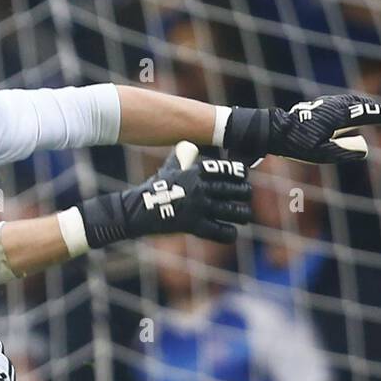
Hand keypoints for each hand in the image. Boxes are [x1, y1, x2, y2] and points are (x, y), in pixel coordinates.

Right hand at [77, 141, 251, 248]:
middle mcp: (200, 188)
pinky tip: (231, 232)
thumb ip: (182, 159)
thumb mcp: (168, 169)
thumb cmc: (154, 189)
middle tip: (245, 197)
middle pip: (235, 190)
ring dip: (242, 214)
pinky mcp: (193, 226)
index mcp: (196, 172)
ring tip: (244, 217)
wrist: (135, 211)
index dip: (241, 174)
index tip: (244, 178)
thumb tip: (190, 147)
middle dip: (244, 193)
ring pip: (232, 211)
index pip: (228, 170)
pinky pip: (219, 231)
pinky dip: (229, 233)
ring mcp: (198, 208)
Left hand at [226, 92, 380, 164]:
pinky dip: (353, 105)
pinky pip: (342, 103)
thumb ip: (344, 151)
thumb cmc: (296, 144)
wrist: (274, 130)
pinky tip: (352, 110)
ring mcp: (326, 104)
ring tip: (377, 110)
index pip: (367, 113)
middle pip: (362, 105)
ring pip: (352, 102)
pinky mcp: (319, 106)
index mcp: (338, 116)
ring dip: (366, 106)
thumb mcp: (321, 153)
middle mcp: (334, 106)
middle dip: (378, 109)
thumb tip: (364, 149)